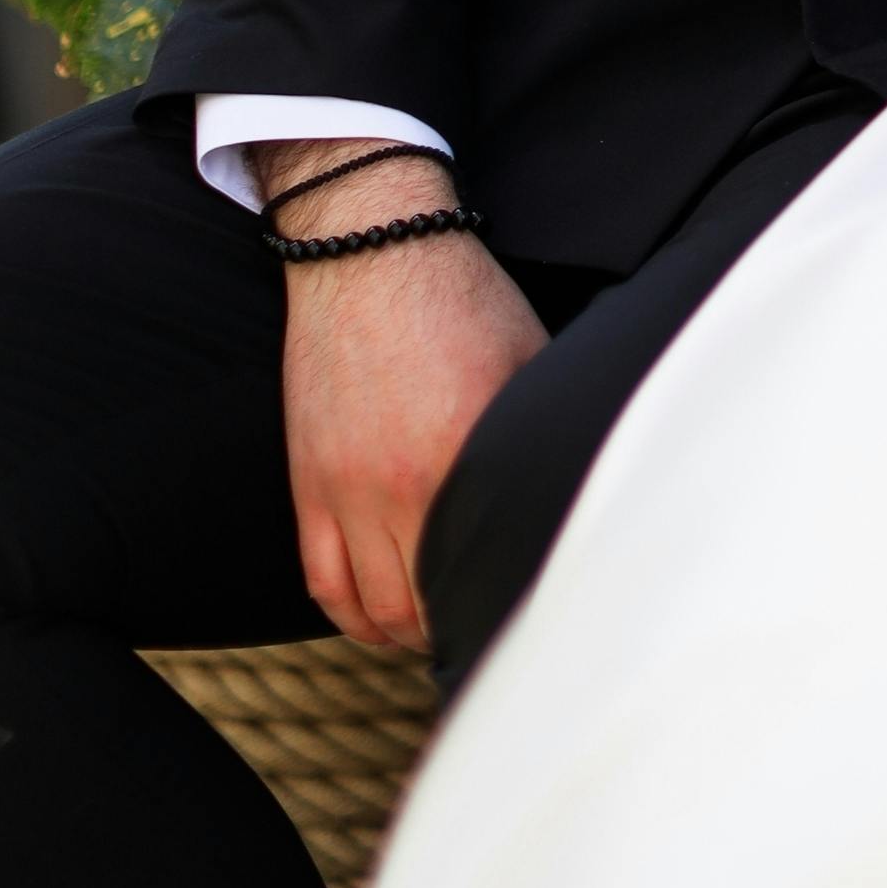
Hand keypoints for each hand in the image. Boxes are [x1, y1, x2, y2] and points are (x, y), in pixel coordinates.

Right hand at [256, 141, 547, 652]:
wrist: (370, 253)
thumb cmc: (465, 303)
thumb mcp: (529, 362)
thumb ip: (540, 435)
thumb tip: (577, 493)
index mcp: (464, 454)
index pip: (484, 566)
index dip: (508, 602)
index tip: (529, 612)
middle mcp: (399, 484)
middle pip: (426, 607)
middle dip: (459, 629)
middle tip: (488, 626)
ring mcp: (345, 489)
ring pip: (373, 610)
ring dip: (408, 634)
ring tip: (440, 630)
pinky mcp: (309, 483)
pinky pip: (322, 581)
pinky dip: (354, 617)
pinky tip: (384, 620)